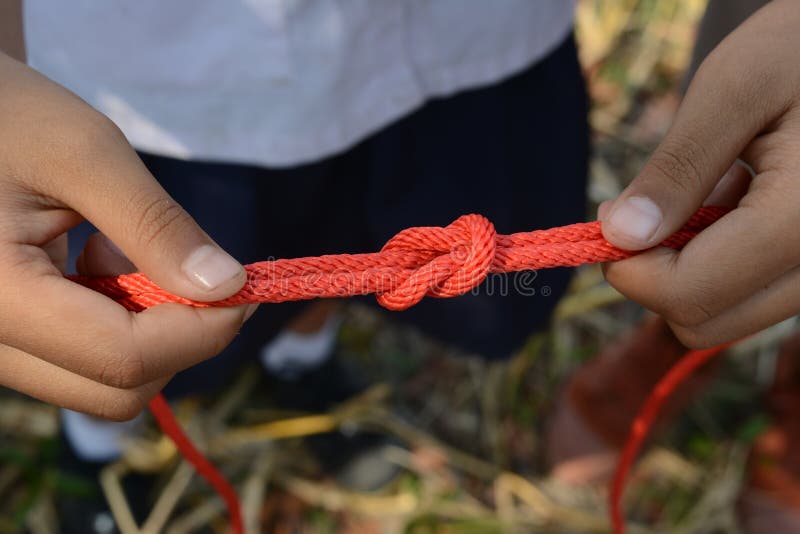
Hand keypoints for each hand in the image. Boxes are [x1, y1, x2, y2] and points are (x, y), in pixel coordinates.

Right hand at [0, 53, 250, 419]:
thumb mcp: (85, 153)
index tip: (244, 285)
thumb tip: (229, 286)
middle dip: (178, 338)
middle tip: (197, 269)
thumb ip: (157, 225)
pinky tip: (97, 261)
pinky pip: (80, 361)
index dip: (203, 330)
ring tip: (121, 249)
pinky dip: (116, 323)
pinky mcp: (8, 337)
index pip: (124, 357)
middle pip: (116, 390)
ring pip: (102, 383)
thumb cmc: (6, 115)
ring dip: (146, 330)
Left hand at [601, 0, 799, 347]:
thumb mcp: (734, 90)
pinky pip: (752, 291)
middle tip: (650, 204)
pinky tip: (737, 197)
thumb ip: (677, 169)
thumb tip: (619, 236)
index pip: (688, 292)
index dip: (629, 266)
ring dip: (691, 263)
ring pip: (726, 313)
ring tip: (713, 187)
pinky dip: (723, 257)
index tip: (610, 215)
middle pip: (704, 320)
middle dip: (656, 272)